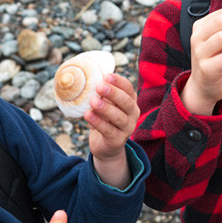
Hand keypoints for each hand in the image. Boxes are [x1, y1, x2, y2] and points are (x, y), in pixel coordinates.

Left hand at [86, 73, 139, 187]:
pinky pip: (108, 130)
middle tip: (99, 86)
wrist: (106, 146)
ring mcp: (127, 128)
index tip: (106, 76)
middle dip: (113, 93)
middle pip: (126, 102)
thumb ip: (102, 94)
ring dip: (105, 108)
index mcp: (130, 101)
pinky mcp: (118, 140)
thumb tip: (89, 79)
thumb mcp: (105, 105)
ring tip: (93, 101)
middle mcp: (133, 114)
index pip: (128, 89)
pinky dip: (98, 122)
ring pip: (118, 117)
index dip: (118, 81)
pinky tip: (88, 115)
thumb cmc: (105, 120)